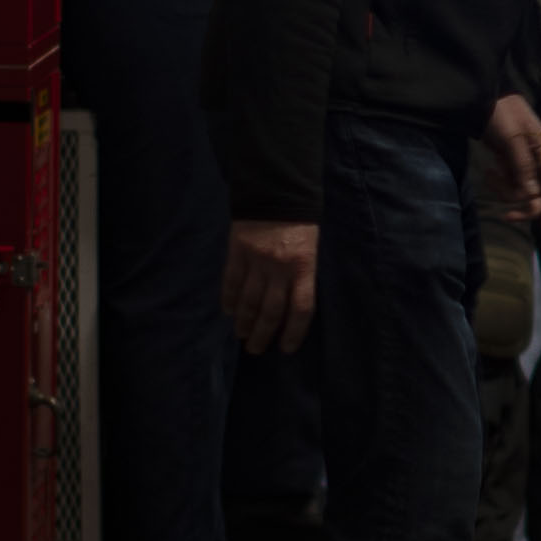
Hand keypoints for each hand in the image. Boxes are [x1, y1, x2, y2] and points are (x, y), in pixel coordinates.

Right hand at [225, 220, 319, 354]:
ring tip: (241, 335)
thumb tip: (293, 306)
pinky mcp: (237, 252)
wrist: (277, 191)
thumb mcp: (311, 249)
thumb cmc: (300, 222)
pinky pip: (231, 281)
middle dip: (263, 334)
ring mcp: (256, 260)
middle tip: (256, 349)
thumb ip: (302, 275)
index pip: (301, 308)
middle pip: (271, 310)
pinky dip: (229, 299)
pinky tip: (229, 311)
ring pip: (248, 300)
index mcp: (304, 266)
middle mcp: (280, 267)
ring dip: (244, 322)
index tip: (286, 348)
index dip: (294, 332)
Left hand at [486, 93, 540, 232]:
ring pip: (521, 190)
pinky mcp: (510, 164)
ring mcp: (524, 163)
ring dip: (505, 190)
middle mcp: (538, 160)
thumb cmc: (501, 114)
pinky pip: (509, 183)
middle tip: (507, 216)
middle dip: (523, 204)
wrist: (481, 100)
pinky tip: (490, 172)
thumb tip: (533, 196)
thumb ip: (523, 166)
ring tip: (489, 176)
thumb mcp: (512, 138)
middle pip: (539, 193)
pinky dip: (499, 183)